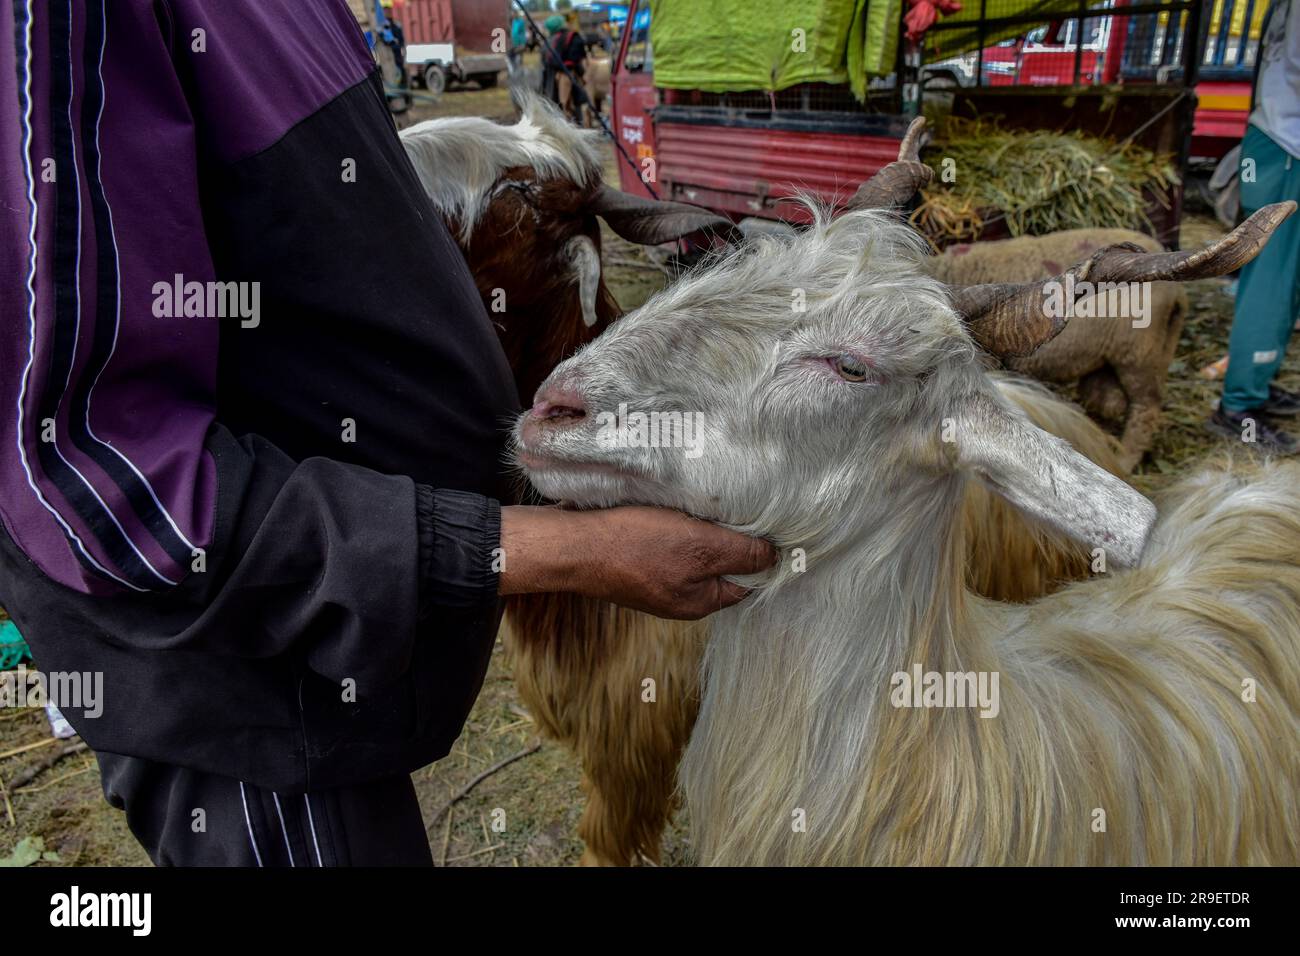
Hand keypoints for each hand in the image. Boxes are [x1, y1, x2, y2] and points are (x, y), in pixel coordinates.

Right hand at [498, 505, 776, 619]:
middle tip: (732, 504)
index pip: (748, 578)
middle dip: (727, 536)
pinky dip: (672, 524)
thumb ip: (741, 554)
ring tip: (699, 501)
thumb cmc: (635, 546)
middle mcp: (680, 597)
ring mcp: (655, 580)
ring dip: (698, 526)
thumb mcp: (701, 548)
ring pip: (692, 550)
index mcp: (702, 602)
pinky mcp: (634, 560)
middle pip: (720, 564)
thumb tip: (776, 556)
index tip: (766, 521)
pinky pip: (665, 541)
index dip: (760, 551)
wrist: (571, 544)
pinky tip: (668, 506)